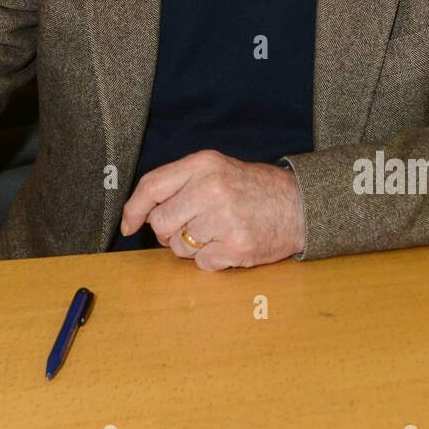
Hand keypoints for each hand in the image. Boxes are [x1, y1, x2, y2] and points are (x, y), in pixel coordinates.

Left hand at [118, 149, 305, 270]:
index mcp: (203, 164)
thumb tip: (141, 213)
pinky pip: (200, 263)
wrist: (300, 206)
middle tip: (191, 226)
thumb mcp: (217, 169)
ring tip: (216, 232)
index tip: (128, 225)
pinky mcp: (235, 247)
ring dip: (191, 246)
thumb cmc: (253, 189)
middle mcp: (211, 188)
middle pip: (160, 223)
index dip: (133, 209)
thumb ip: (181, 183)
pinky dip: (211, 259)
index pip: (152, 186)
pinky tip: (228, 244)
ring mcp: (223, 219)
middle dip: (169, 232)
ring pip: (178, 246)